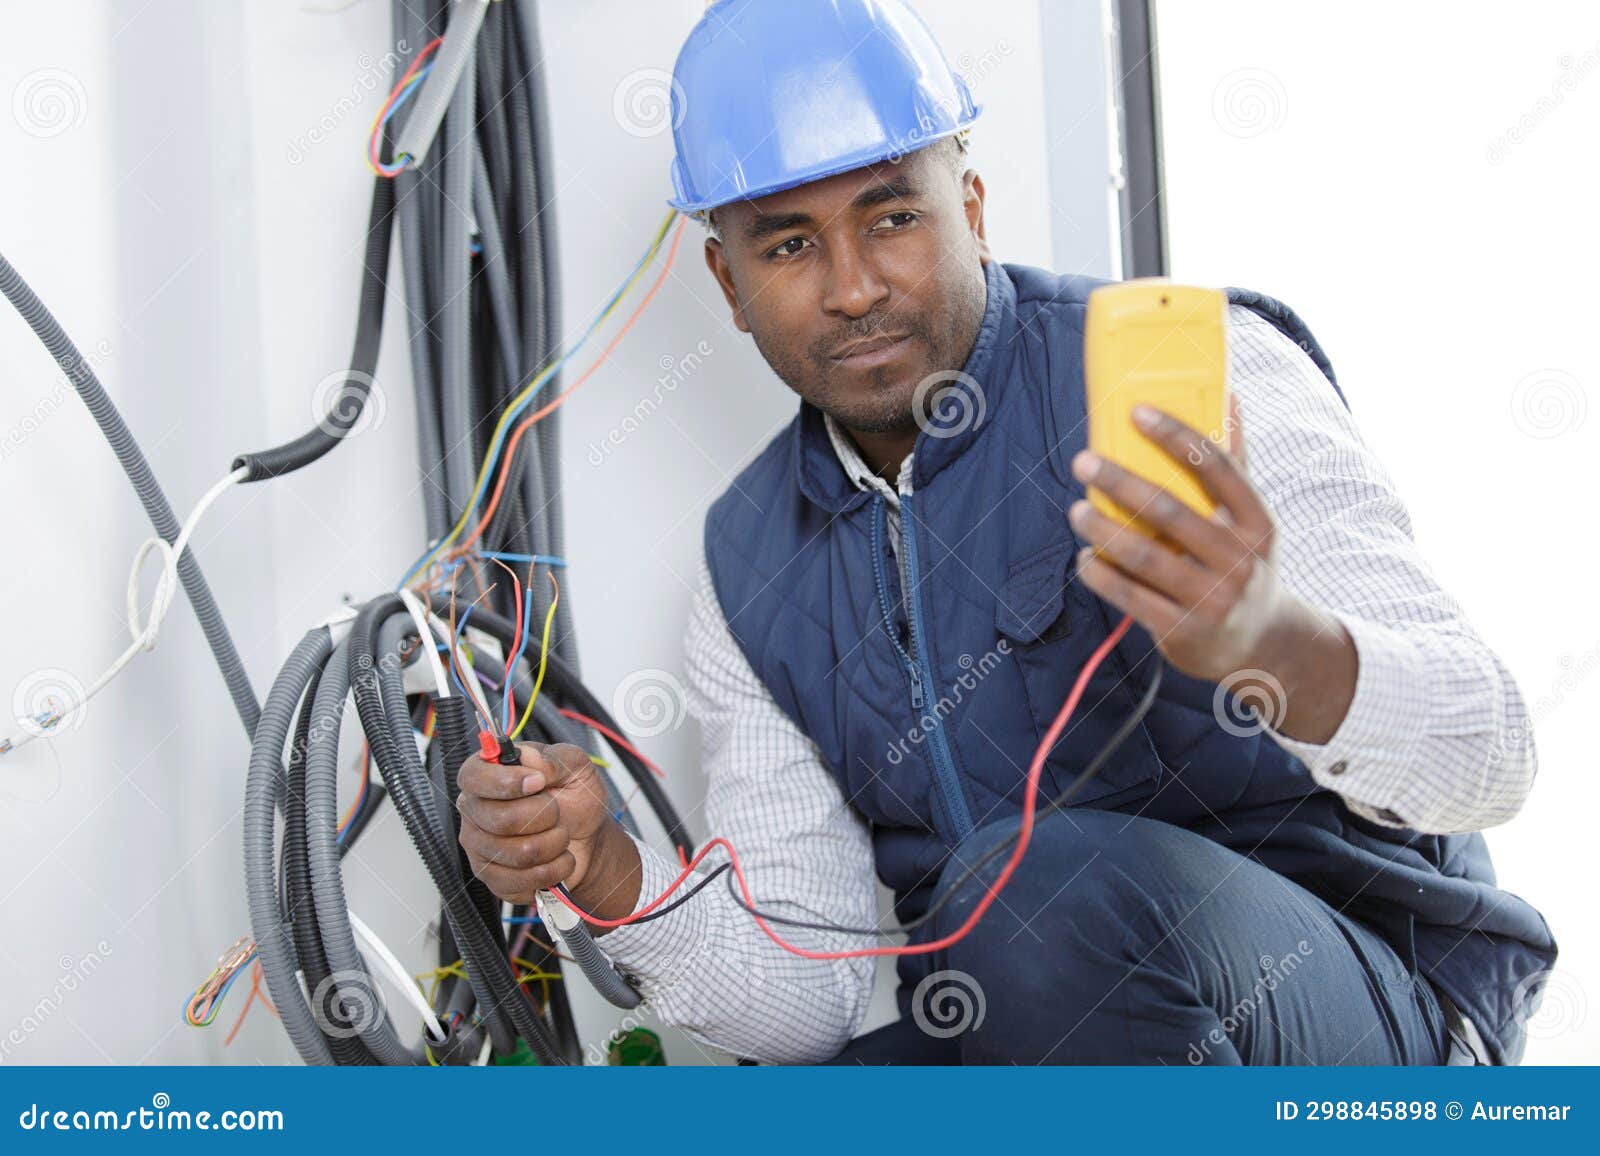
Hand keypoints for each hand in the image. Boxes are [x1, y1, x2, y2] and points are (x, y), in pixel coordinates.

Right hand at [456, 741, 640, 921]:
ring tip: (560, 835)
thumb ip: (556, 758)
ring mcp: (479, 847)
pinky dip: (553, 869)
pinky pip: (522, 880)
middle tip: (556, 811)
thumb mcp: (576, 766)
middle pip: (501, 819)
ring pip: (518, 852)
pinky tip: (557, 859)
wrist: (586, 838)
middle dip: (545, 815)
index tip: (537, 782)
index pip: (472, 776)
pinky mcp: (493, 878)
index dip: (504, 781)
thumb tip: (532, 760)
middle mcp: (475, 811)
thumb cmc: (574, 798)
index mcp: (487, 775)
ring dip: (554, 843)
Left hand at [1067, 399, 1355, 742]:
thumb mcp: (1251, 520)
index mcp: (1256, 521)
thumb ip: (1235, 462)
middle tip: (1083, 461)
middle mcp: (1239, 558)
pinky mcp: (1184, 629)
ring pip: (1145, 557)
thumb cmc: (1243, 565)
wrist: (1261, 645)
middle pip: (1171, 510)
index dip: (1175, 435)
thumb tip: (1229, 396)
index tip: (1135, 411)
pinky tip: (1084, 558)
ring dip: (1103, 530)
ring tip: (1076, 510)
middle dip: (1121, 482)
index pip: (1215, 466)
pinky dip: (1102, 575)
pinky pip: (1132, 597)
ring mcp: (1212, 597)